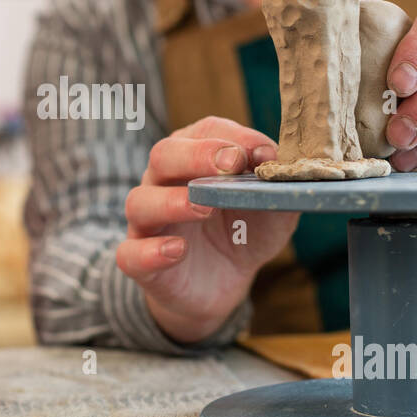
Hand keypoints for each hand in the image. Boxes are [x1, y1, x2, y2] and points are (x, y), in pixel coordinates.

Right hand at [115, 116, 298, 344]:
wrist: (223, 284)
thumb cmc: (243, 232)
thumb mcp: (272, 210)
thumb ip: (278, 188)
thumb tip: (286, 165)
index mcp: (195, 158)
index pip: (204, 131)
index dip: (233, 137)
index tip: (264, 153)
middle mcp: (164, 182)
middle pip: (164, 155)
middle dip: (197, 156)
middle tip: (230, 164)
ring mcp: (147, 222)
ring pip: (140, 202)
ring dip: (171, 201)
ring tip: (203, 209)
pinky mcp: (141, 261)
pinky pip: (130, 254)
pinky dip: (150, 251)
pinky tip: (177, 250)